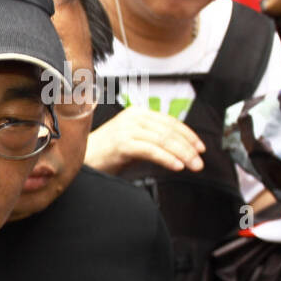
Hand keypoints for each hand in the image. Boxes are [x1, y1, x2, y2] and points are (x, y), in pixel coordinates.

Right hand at [85, 106, 204, 174]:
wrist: (80, 161)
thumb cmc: (104, 153)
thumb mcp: (132, 141)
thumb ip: (152, 140)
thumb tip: (179, 149)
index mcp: (136, 113)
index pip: (170, 121)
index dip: (188, 135)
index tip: (200, 148)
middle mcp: (132, 118)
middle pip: (169, 131)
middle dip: (188, 148)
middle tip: (199, 162)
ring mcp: (126, 129)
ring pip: (163, 140)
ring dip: (182, 154)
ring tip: (192, 166)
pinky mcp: (122, 144)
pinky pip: (151, 151)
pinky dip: (166, 159)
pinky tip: (176, 166)